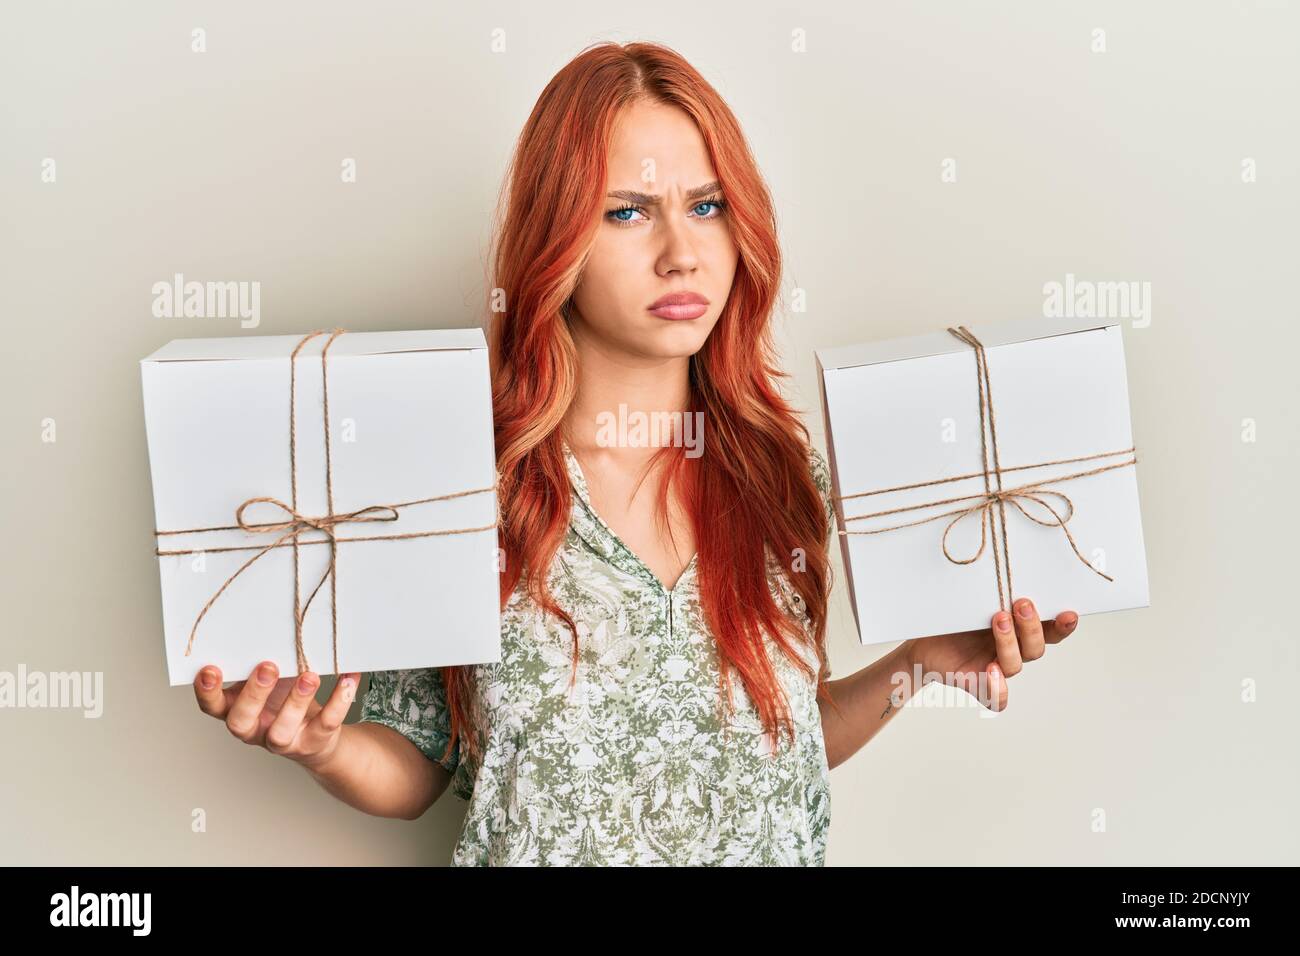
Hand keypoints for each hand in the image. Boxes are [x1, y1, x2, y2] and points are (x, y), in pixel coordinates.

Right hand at [193, 660, 359, 769]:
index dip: (207, 692)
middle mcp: (255, 730)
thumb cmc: (284, 699)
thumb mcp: (270, 680)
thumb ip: (261, 662)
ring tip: (309, 676)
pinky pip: (326, 723)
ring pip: (281, 731)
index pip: (212, 707)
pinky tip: (348, 678)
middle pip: (241, 722)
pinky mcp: (313, 742)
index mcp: (236, 710)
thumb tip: (268, 621)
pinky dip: (339, 699)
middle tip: (268, 667)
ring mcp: (283, 741)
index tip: (211, 668)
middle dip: (254, 694)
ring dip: (295, 702)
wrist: (317, 735)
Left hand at [902, 598, 1078, 711]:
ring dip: (1010, 642)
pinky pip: (996, 697)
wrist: (920, 642)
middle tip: (1021, 604)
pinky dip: (997, 687)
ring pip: (1016, 664)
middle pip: (1036, 647)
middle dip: (1032, 626)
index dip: (1063, 626)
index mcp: (1018, 629)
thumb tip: (997, 561)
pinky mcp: (978, 684)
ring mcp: (996, 668)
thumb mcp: (969, 597)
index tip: (1068, 612)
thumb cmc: (949, 617)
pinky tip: (991, 670)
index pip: (1050, 630)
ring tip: (998, 619)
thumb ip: (988, 588)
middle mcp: (1012, 650)